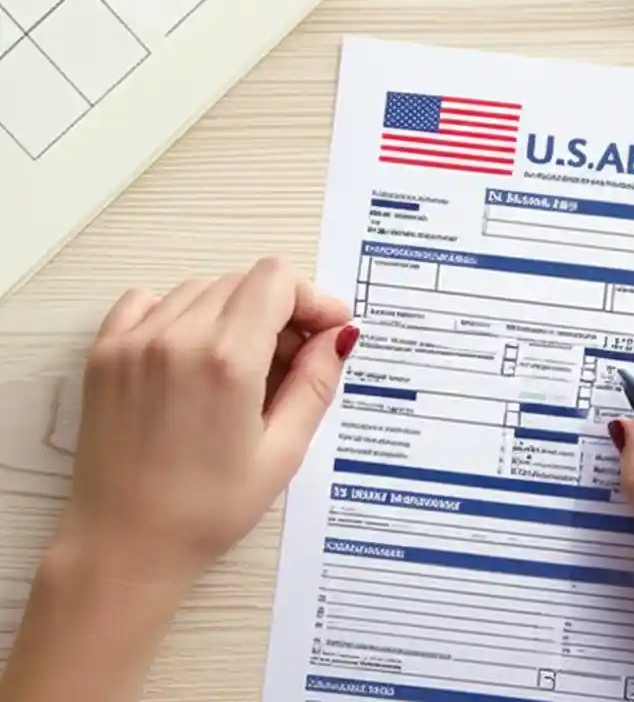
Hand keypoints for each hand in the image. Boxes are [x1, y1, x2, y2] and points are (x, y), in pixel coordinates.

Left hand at [60, 258, 353, 587]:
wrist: (125, 543)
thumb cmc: (208, 510)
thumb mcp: (282, 453)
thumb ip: (314, 384)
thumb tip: (339, 336)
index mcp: (227, 361)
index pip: (277, 280)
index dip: (312, 298)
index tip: (328, 330)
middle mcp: (177, 337)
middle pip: (243, 281)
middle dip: (279, 309)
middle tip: (293, 360)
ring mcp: (133, 342)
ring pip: (200, 288)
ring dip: (232, 312)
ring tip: (244, 364)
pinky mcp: (104, 354)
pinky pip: (147, 301)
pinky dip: (179, 313)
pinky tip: (192, 354)